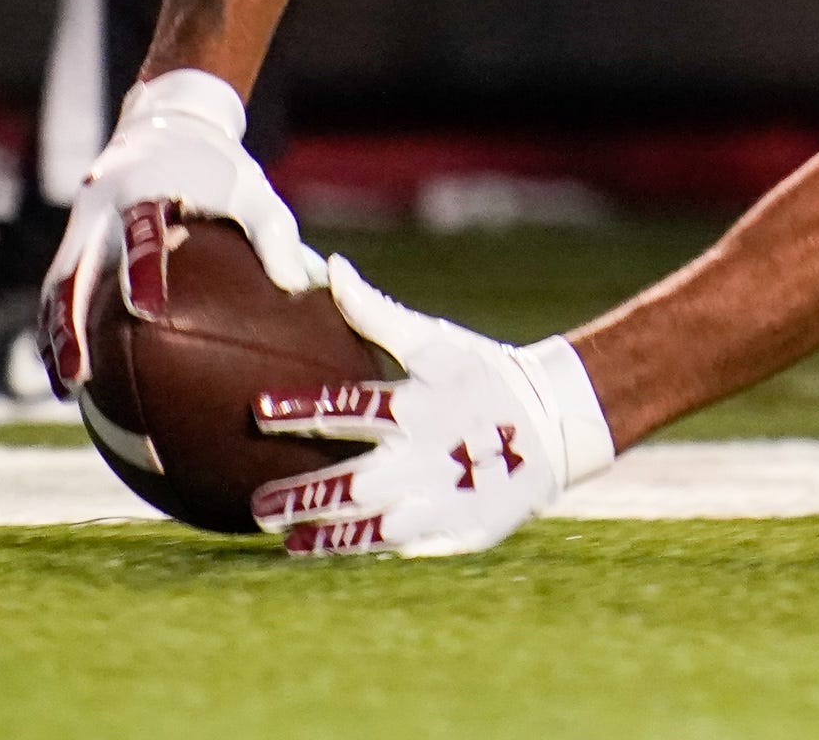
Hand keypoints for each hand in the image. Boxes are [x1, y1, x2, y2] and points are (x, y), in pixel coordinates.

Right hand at [38, 69, 321, 392]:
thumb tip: (295, 289)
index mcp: (147, 188)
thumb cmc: (220, 168)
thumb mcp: (254, 192)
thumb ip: (274, 237)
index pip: (142, 232)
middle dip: (72, 324)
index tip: (146, 311)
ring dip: (56, 336)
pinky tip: (65, 369)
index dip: (141, 270)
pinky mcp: (75, 238)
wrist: (169, 125)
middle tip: (79, 377)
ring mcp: (82, 222)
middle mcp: (103, 206)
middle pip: (76, 269)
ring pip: (57, 285)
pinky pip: (57, 286)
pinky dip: (56, 325)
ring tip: (67, 388)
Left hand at [251, 259, 613, 557]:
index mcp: (420, 407)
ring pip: (373, 530)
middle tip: (259, 504)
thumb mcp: (437, 342)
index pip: (349, 407)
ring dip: (325, 536)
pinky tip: (335, 551)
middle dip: (300, 498)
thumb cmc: (485, 374)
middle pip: (352, 486)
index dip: (300, 410)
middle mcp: (428, 457)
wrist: (559, 422)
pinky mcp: (462, 532)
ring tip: (287, 541)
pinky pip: (404, 549)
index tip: (258, 410)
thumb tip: (333, 268)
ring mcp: (447, 501)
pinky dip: (367, 550)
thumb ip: (377, 313)